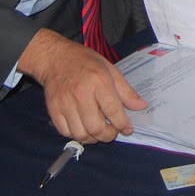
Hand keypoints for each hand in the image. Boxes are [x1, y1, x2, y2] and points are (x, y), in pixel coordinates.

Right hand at [17, 29, 146, 142]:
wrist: (55, 58)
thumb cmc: (84, 62)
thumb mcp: (110, 69)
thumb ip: (125, 90)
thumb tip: (141, 106)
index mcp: (98, 81)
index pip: (113, 111)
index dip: (122, 124)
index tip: (127, 129)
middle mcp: (81, 94)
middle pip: (96, 127)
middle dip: (108, 135)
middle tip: (112, 132)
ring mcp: (65, 103)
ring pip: (81, 133)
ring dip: (93, 138)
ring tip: (98, 131)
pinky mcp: (53, 109)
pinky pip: (66, 132)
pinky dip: (76, 134)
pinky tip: (83, 127)